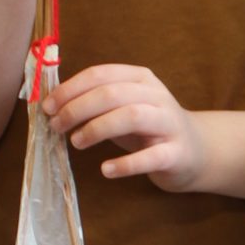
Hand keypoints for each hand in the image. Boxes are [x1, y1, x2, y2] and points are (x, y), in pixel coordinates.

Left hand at [47, 62, 206, 191]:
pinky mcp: (176, 153)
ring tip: (76, 142)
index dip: (70, 89)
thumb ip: (94, 104)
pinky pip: (150, 157)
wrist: (197, 151)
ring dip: (97, 128)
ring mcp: (169, 123)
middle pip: (112, 93)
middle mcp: (156, 96)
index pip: (100, 74)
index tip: (47, 107)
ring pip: (131, 116)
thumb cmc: (149, 129)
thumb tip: (52, 107)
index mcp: (140, 78)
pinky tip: (106, 170)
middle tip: (57, 126)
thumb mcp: (123, 108)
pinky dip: (125, 164)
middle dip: (78, 108)